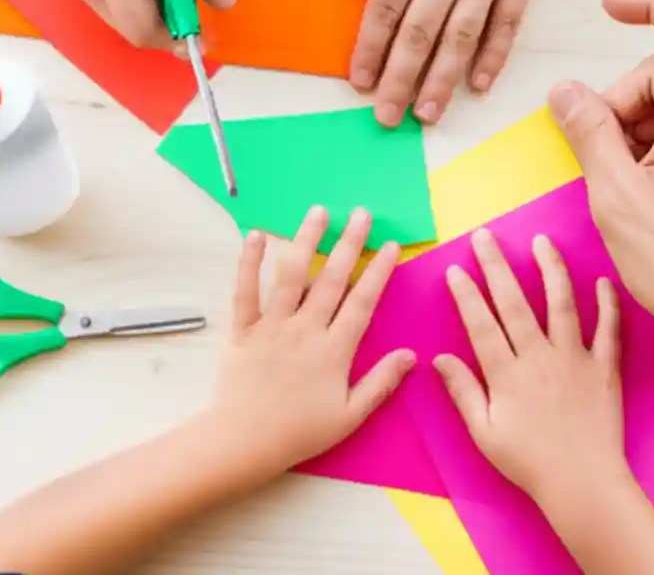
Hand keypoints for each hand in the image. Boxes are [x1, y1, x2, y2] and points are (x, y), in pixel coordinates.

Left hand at [210, 206, 415, 473]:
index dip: (379, 271)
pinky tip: (255, 235)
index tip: (391, 245)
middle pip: (332, 278)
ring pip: (292, 274)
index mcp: (334, 350)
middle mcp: (305, 329)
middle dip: (350, 242)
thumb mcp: (349, 415)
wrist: (244, 441)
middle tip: (361, 213)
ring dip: (306, 239)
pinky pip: (245, 290)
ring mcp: (272, 326)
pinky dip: (249, 262)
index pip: (362, 301)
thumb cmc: (299, 432)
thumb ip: (380, 382)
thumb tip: (410, 355)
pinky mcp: (243, 329)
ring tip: (318, 211)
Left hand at [339, 0, 577, 126]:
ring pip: (461, 38)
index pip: (385, 6)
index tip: (359, 82)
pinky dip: (492, 57)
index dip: (370, 48)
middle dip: (399, 79)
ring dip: (442, 81)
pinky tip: (478, 85)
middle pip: (420, 33)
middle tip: (386, 117)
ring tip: (427, 114)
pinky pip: (507, 25)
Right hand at [436, 229, 627, 501]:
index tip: (455, 269)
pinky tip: (601, 280)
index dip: (467, 294)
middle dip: (497, 266)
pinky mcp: (604, 369)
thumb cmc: (528, 463)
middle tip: (485, 236)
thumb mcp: (484, 433)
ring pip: (561, 304)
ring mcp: (575, 359)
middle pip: (514, 302)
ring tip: (541, 240)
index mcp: (507, 374)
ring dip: (550, 269)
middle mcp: (540, 358)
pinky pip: (608, 330)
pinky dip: (607, 303)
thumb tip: (439, 358)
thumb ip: (463, 392)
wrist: (583, 483)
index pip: (481, 324)